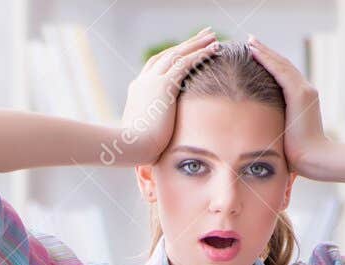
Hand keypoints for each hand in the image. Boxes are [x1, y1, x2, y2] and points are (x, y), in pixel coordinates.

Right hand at [117, 27, 221, 164]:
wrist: (130, 149)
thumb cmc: (136, 150)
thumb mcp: (143, 133)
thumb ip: (151, 126)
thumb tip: (158, 137)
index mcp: (137, 91)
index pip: (156, 66)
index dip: (173, 57)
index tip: (186, 52)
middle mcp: (143, 81)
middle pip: (167, 55)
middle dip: (187, 44)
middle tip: (204, 35)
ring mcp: (152, 81)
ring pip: (177, 54)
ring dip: (196, 44)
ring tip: (213, 36)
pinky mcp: (162, 85)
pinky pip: (185, 63)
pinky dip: (200, 54)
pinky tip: (214, 48)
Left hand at [246, 35, 333, 179]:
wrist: (314, 159)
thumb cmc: (297, 155)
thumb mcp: (283, 134)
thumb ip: (275, 124)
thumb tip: (258, 129)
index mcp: (301, 99)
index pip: (284, 75)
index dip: (270, 63)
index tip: (255, 55)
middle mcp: (305, 90)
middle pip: (283, 65)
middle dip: (266, 52)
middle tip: (250, 41)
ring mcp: (304, 91)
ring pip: (281, 65)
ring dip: (265, 52)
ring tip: (250, 42)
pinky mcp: (300, 94)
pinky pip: (280, 72)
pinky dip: (267, 60)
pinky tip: (254, 52)